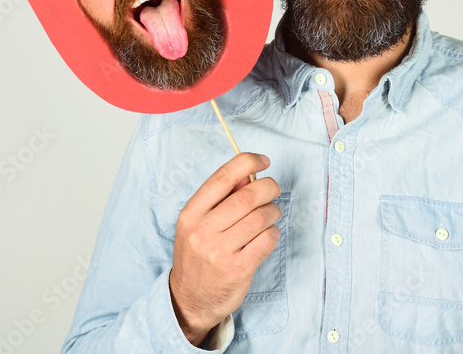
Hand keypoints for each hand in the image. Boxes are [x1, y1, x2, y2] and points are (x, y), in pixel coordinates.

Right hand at [169, 152, 281, 345]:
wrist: (189, 301)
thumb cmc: (197, 256)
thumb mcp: (197, 224)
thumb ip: (220, 198)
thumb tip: (248, 175)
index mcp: (191, 213)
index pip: (222, 178)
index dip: (247, 163)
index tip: (263, 160)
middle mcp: (203, 230)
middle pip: (247, 197)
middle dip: (268, 187)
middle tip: (273, 190)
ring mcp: (219, 251)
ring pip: (261, 218)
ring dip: (273, 211)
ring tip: (270, 214)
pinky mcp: (238, 269)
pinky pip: (267, 240)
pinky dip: (274, 233)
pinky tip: (267, 235)